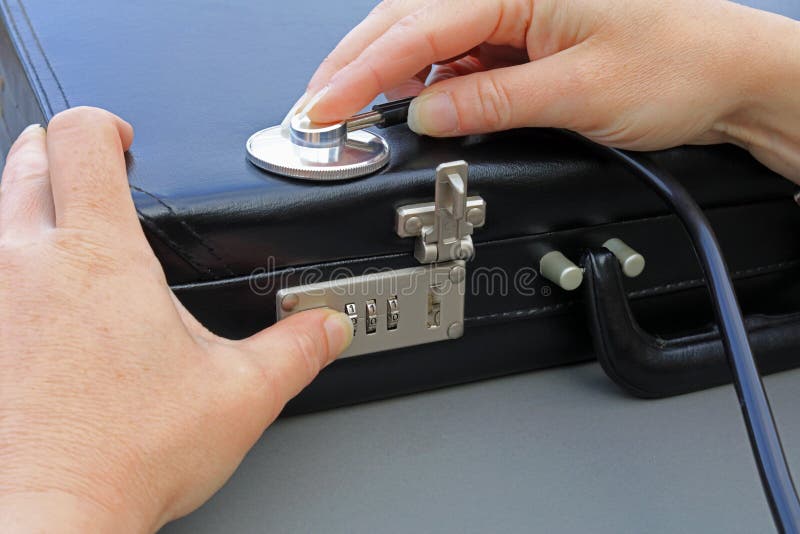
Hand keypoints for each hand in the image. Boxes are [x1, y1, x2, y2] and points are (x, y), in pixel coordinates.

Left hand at [0, 108, 352, 531]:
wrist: (44, 518)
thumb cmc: (125, 456)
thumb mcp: (238, 395)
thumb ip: (295, 350)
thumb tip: (328, 329)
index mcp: (98, 257)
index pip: (81, 138)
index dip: (104, 123)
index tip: (125, 141)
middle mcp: (26, 264)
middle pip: (24, 158)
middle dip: (57, 148)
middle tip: (93, 168)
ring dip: (25, 201)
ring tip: (63, 223)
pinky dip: (8, 264)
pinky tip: (35, 298)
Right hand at [298, 0, 799, 180]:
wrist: (730, 75)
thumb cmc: (681, 65)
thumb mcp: (579, 91)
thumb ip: (492, 102)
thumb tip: (426, 115)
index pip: (419, 26)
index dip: (362, 70)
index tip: (324, 106)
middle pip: (409, 20)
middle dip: (358, 68)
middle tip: (320, 111)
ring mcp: (517, 8)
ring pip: (429, 39)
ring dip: (392, 78)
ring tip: (361, 115)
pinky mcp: (523, 33)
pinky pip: (460, 55)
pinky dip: (433, 84)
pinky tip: (422, 106)